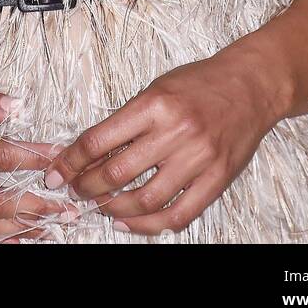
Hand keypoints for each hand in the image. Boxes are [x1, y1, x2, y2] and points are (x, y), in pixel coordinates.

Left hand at [41, 47, 280, 235]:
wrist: (250, 85)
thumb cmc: (200, 83)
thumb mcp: (157, 87)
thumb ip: (128, 119)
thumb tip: (90, 150)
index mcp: (154, 104)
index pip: (99, 139)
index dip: (72, 160)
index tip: (57, 171)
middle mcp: (175, 132)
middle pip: (117, 172)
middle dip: (87, 187)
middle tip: (75, 190)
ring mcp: (198, 159)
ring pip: (144, 199)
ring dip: (114, 208)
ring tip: (100, 207)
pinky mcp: (216, 179)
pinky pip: (177, 214)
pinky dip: (149, 225)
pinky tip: (130, 223)